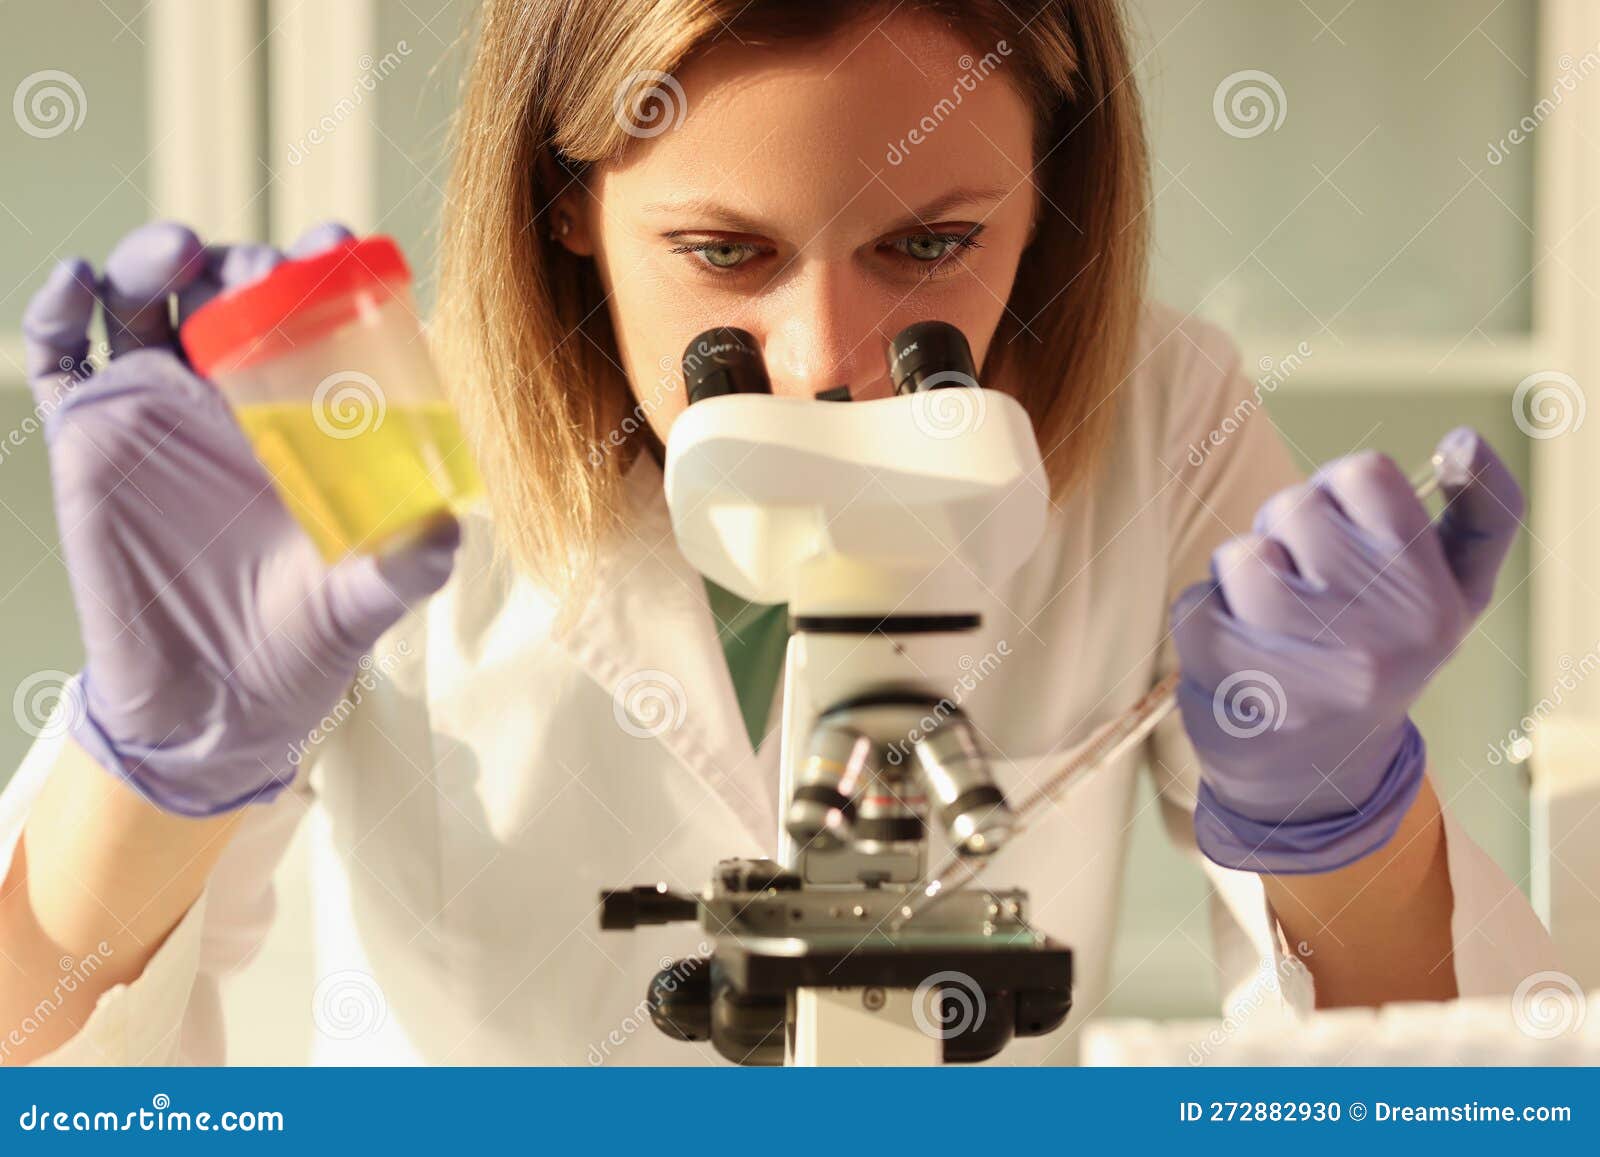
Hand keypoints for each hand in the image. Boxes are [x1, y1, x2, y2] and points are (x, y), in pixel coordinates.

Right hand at [21, 221, 459, 816]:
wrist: (221, 704)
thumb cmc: (306, 637)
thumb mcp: (367, 598)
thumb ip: (406, 563)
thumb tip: (447, 529)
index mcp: (301, 410)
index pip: (312, 315)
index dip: (320, 268)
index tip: (337, 244)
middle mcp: (227, 395)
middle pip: (227, 290)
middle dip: (245, 263)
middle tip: (265, 270)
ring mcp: (153, 408)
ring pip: (143, 300)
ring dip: (155, 258)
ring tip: (178, 253)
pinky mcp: (87, 438)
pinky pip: (62, 359)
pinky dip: (56, 311)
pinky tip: (74, 282)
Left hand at [1169, 428, 1522, 872]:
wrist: (1315, 781)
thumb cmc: (1380, 657)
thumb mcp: (1454, 596)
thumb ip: (1483, 513)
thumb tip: (1463, 439)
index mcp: (1434, 597)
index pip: (1364, 473)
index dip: (1337, 500)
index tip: (1345, 549)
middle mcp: (1379, 631)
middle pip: (1292, 506)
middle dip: (1285, 539)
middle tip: (1305, 600)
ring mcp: (1306, 661)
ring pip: (1240, 555)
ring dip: (1240, 583)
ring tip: (1269, 629)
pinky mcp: (1235, 684)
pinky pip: (1194, 603)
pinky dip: (1205, 622)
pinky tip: (1236, 663)